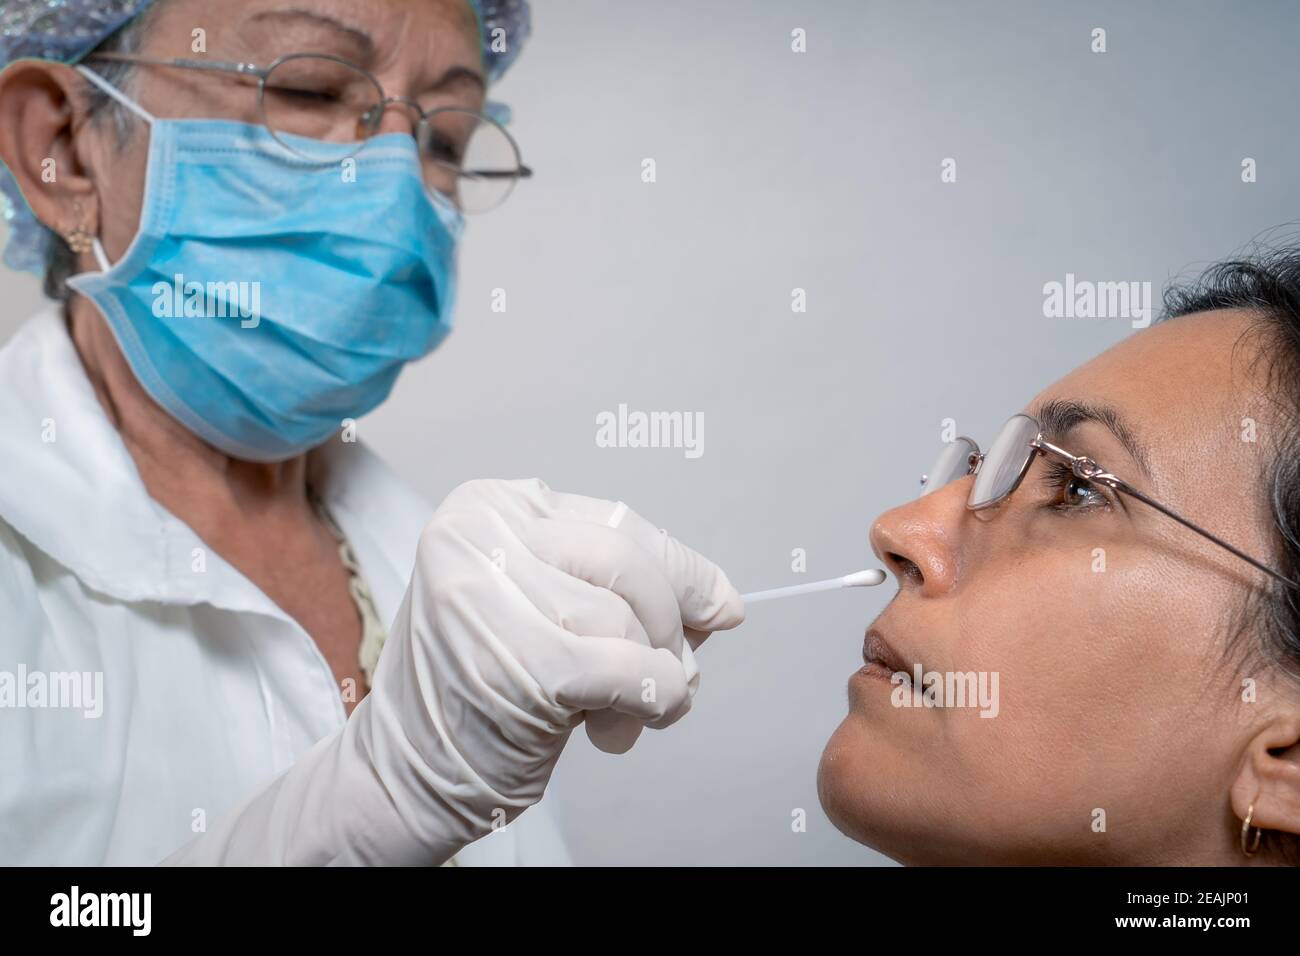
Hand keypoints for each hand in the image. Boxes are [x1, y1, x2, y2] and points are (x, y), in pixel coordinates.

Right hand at [164, 478, 742, 864]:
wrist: (408, 769)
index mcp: (486, 508)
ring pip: (628, 619)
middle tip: (669, 667)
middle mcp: (477, 538)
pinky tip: (623, 726)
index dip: (678, 569)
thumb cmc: (484, 685)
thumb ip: (623, 588)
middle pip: (627, 559)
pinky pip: (632, 670)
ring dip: (651, 674)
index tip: (715, 605)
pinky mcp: (520, 663)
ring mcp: (490, 599)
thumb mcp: (546, 608)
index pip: (616, 520)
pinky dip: (654, 699)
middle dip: (669, 621)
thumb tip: (723, 601)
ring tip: (618, 712)